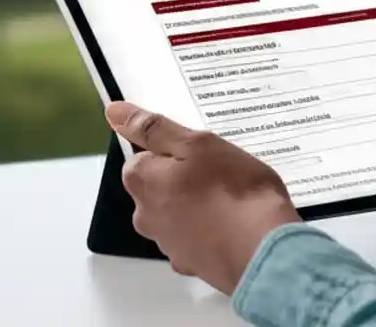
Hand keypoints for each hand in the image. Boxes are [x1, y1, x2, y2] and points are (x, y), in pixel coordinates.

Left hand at [105, 102, 301, 293]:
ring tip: (231, 200)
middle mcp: (145, 215)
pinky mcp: (189, 264)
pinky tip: (232, 226)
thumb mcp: (198, 144)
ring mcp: (166, 244)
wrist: (261, 249)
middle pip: (156, 188)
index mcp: (143, 181)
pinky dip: (207, 232)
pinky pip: (193, 239)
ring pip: (174, 215)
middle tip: (219, 173)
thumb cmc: (233, 188)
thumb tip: (113, 112)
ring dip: (194, 207)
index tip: (199, 153)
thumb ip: (154, 129)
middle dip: (180, 181)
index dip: (170, 153)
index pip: (141, 158)